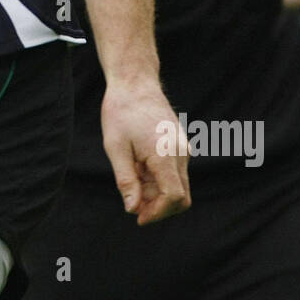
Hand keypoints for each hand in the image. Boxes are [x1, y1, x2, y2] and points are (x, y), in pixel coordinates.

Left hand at [101, 81, 190, 224]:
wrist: (134, 82)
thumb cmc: (121, 112)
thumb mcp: (116, 148)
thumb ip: (126, 181)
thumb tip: (132, 209)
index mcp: (166, 155)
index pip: (174, 198)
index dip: (157, 213)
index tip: (137, 216)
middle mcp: (181, 153)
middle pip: (180, 196)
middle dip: (158, 207)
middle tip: (133, 204)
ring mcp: (183, 148)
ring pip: (178, 185)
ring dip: (156, 191)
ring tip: (131, 174)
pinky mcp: (180, 144)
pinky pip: (175, 171)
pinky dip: (159, 178)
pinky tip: (138, 165)